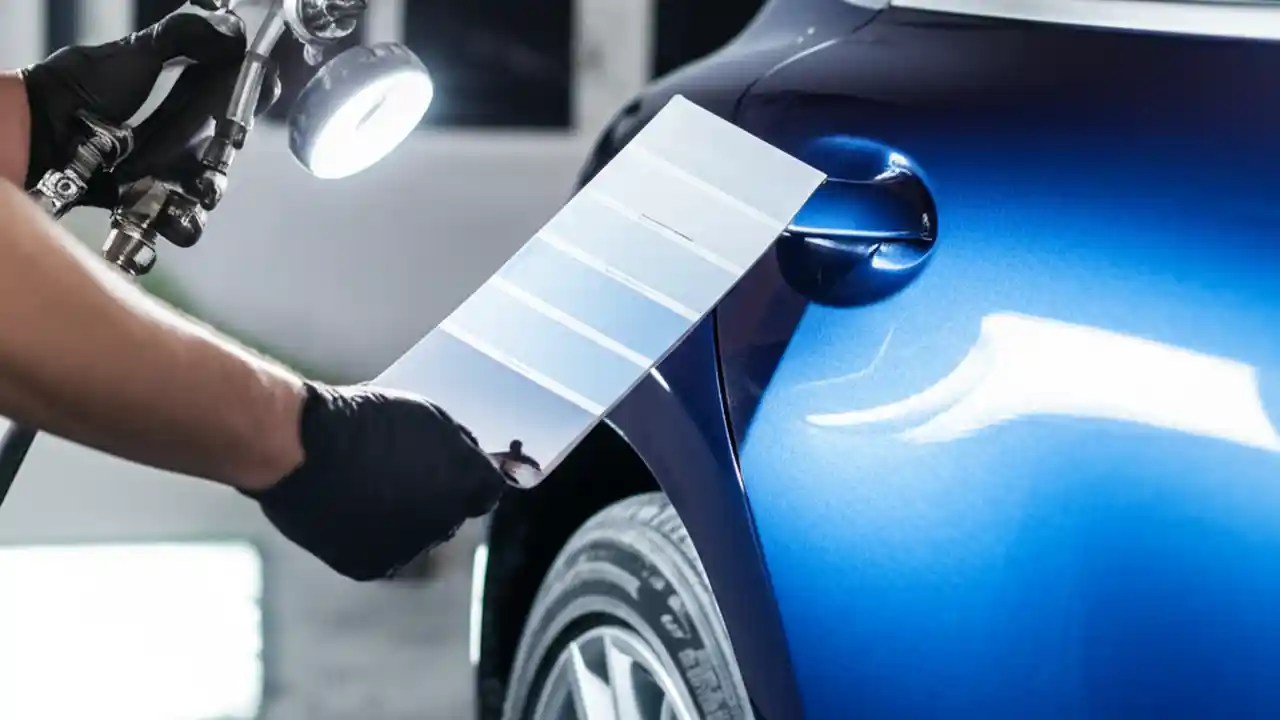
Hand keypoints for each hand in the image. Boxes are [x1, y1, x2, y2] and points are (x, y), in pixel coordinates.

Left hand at [21, 12, 275, 207]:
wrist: (36, 133)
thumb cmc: (79, 90)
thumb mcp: (133, 53)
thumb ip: (183, 37)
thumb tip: (232, 30)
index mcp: (178, 100)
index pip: (229, 101)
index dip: (250, 100)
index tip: (258, 96)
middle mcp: (175, 140)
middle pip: (224, 155)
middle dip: (226, 158)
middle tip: (220, 152)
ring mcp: (160, 175)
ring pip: (205, 194)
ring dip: (207, 196)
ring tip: (197, 192)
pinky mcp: (142, 206)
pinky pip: (174, 223)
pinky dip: (178, 224)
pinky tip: (166, 213)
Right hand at [246, 383, 508, 580]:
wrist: (300, 445)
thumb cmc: (360, 418)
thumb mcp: (423, 414)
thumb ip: (457, 444)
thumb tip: (479, 462)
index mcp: (465, 480)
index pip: (488, 490)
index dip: (470, 479)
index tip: (452, 471)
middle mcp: (446, 520)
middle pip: (451, 515)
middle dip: (434, 498)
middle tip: (396, 473)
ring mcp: (409, 547)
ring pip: (416, 537)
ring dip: (401, 519)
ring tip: (363, 487)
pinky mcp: (372, 566)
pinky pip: (381, 553)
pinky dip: (368, 536)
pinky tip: (347, 509)